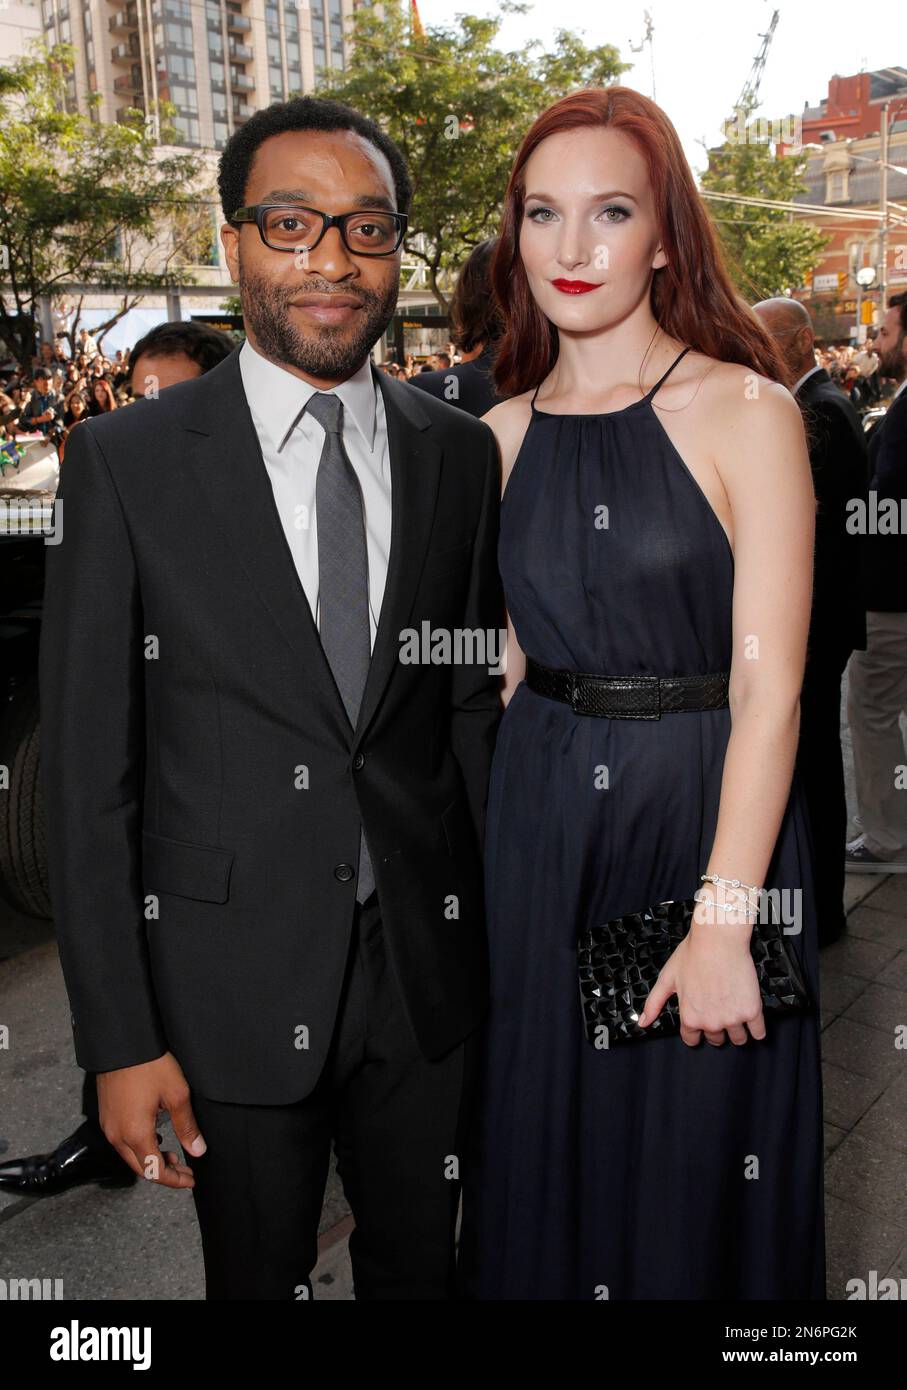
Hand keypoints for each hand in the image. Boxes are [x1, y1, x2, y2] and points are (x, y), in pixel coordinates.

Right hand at [97, 1051, 204, 1188]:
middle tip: (185, 1170)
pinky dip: (140, 1147)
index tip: (190, 1179)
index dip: (174, 1180)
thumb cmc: (149, 1064)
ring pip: (130, 1156)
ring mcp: (109, 1125)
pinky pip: (122, 1142)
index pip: (154, 1171)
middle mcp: (117, 1134)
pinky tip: (155, 1137)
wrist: (123, 1042)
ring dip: (151, 1160)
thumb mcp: (176, 1094)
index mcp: (135, 1133)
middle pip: (140, 1168)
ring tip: (173, 1154)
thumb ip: (186, 1126)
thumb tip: (197, 1150)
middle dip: (163, 1173)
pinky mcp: (106, 1115)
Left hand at [638, 905, 765, 1046]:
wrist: (718, 939)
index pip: (692, 1039)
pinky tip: (752, 1019)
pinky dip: (757, 1029)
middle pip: (716, 1039)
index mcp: (690, 1017)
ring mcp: (733, 1018)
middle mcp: (711, 1023)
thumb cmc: (692, 954)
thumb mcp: (667, 978)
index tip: (701, 1018)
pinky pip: (759, 1033)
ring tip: (734, 1010)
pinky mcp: (752, 1011)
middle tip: (718, 1007)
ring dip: (736, 1029)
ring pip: (738, 1039)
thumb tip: (642, 1023)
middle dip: (716, 1027)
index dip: (695, 1030)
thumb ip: (654, 1003)